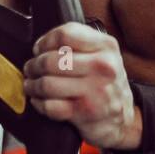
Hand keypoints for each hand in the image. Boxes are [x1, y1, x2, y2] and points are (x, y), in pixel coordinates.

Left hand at [24, 22, 139, 150]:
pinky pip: (49, 106)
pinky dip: (39, 104)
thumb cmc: (106, 83)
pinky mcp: (85, 112)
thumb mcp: (104, 54)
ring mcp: (95, 90)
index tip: (39, 49)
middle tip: (31, 69)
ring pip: (47, 84)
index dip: (45, 41)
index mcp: (106, 46)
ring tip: (32, 85)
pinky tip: (41, 101)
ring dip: (33, 85)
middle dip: (34, 65)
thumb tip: (41, 45)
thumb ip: (78, 43)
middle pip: (51, 60)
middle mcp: (103, 66)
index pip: (65, 34)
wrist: (123, 119)